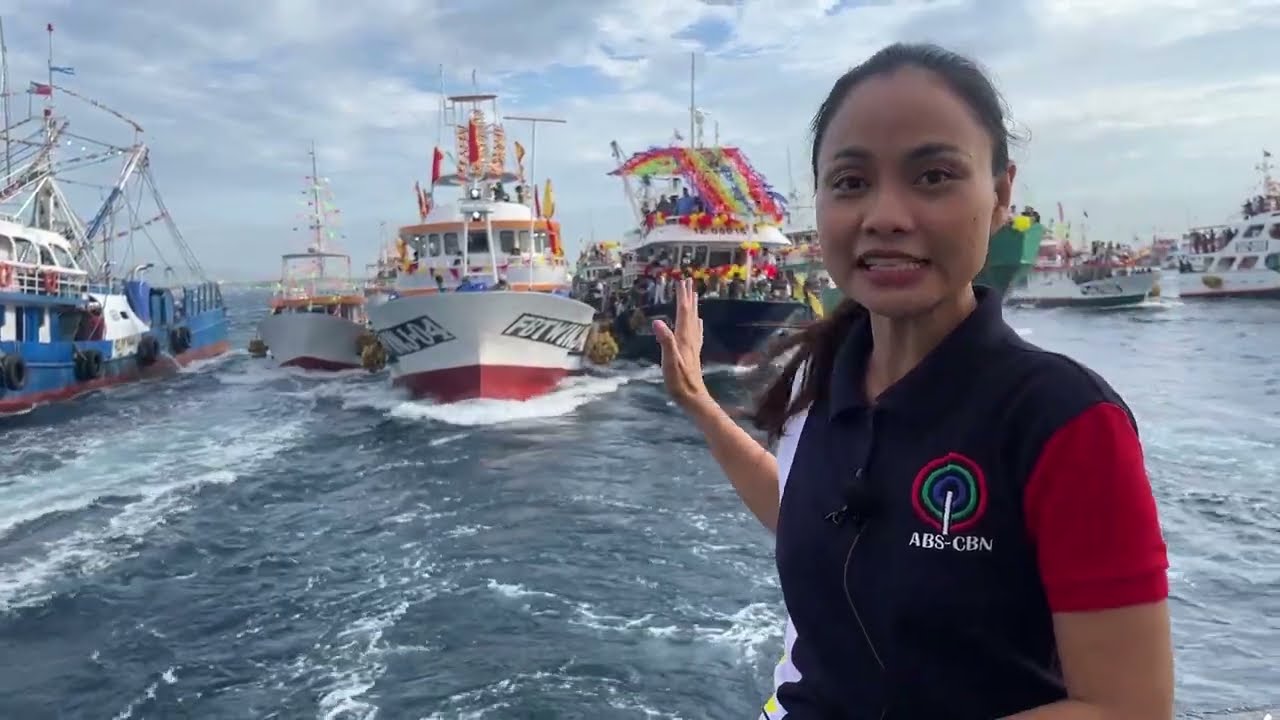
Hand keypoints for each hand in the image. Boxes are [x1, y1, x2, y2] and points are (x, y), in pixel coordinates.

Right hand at [653, 278, 709, 408]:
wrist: (693, 398)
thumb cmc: (679, 381)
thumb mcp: (669, 361)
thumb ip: (665, 341)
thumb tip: (657, 321)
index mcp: (684, 338)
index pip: (683, 312)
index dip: (682, 296)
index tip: (681, 281)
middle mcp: (691, 339)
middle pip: (690, 313)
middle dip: (688, 297)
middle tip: (688, 281)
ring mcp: (693, 346)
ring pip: (694, 321)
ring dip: (692, 307)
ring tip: (693, 296)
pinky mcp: (693, 353)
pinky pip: (696, 332)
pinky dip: (696, 323)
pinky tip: (699, 322)